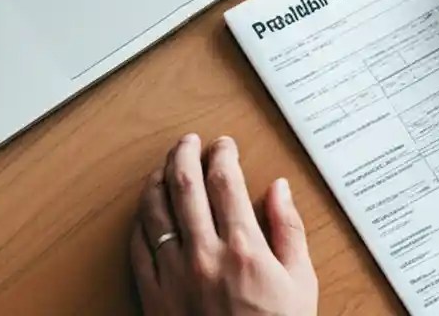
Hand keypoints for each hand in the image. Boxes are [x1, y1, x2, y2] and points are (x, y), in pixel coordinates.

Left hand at [130, 134, 317, 315]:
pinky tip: (147, 211)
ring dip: (157, 180)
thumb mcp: (301, 284)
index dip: (222, 154)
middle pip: (184, 184)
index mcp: (244, 248)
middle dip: (184, 153)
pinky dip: (140, 221)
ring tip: (164, 168)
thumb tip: (280, 189)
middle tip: (188, 142)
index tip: (223, 145)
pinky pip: (138, 247)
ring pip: (154, 210)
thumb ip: (289, 231)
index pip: (225, 181)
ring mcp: (174, 274)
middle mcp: (204, 255)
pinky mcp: (153, 296)